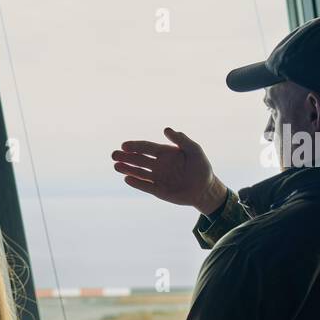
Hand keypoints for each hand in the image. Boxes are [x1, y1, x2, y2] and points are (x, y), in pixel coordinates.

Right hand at [112, 128, 227, 214]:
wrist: (205, 188)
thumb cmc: (201, 167)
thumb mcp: (194, 150)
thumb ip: (181, 139)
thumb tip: (166, 129)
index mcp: (164, 152)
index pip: (146, 147)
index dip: (135, 146)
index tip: (125, 145)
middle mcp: (158, 164)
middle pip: (138, 159)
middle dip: (126, 157)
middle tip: (113, 154)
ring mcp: (157, 177)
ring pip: (138, 172)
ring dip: (127, 169)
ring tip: (116, 166)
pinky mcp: (158, 190)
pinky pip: (145, 186)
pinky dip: (136, 183)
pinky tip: (127, 178)